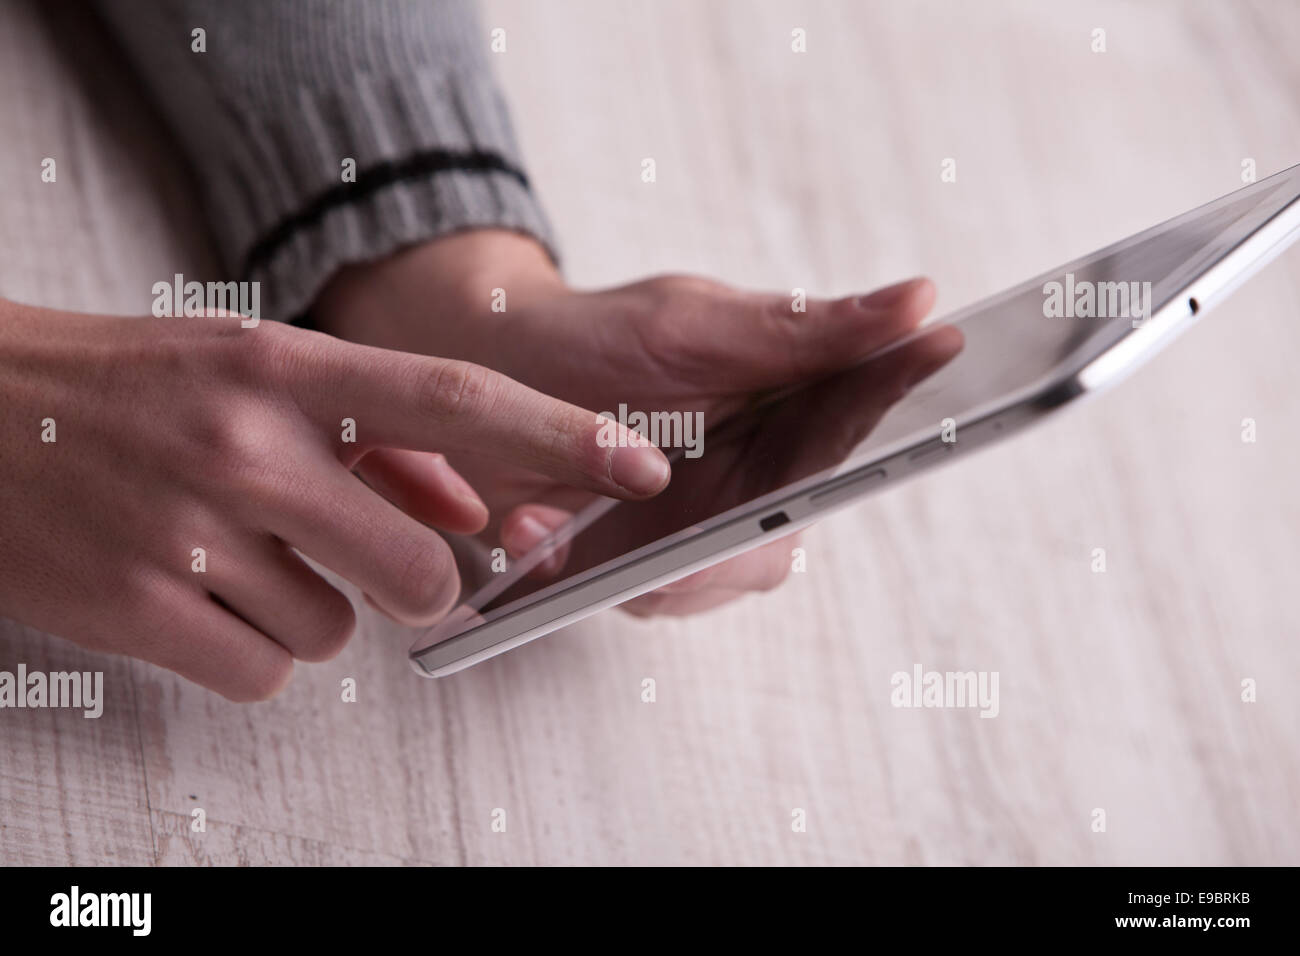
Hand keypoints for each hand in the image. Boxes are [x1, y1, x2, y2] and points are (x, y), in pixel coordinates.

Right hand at [0, 299, 667, 698]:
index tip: (641, 463)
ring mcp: (186, 530)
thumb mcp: (255, 374)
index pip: (455, 399)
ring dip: (312, 609)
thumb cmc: (132, 389)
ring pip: (337, 631)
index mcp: (283, 369)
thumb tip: (473, 505)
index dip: (560, 437)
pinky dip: (251, 649)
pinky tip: (201, 596)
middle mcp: (245, 444)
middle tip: (372, 559)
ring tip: (241, 556)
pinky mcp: (135, 609)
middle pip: (419, 565)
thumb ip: (376, 438)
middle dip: (420, 582)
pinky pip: (265, 674)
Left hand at [312, 230, 936, 614]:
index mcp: (786, 428)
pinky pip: (617, 595)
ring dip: (630, 566)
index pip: (853, 451)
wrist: (491, 359)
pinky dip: (569, 571)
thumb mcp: (697, 320)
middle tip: (661, 549)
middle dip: (711, 557)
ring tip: (546, 521)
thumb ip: (803, 328)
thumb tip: (922, 301)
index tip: (822, 474)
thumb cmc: (603, 334)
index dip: (870, 450)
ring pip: (695, 588)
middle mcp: (746, 492)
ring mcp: (682, 536)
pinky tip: (528, 529)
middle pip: (770, 551)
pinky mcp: (620, 567)